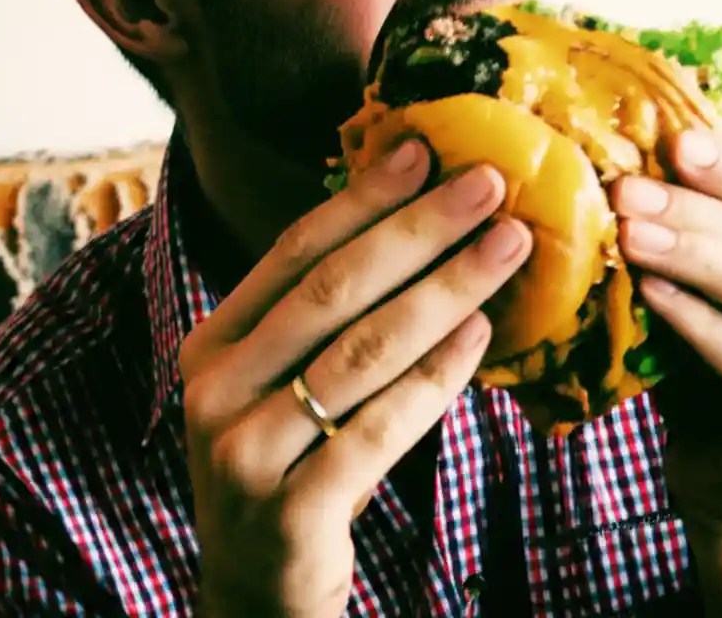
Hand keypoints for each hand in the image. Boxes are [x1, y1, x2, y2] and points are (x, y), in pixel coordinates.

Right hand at [178, 139, 531, 616]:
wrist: (258, 593)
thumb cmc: (289, 472)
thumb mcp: (283, 389)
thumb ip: (324, 323)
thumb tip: (414, 226)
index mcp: (212, 345)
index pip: (293, 252)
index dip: (361, 197)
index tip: (423, 148)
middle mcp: (215, 389)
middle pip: (332, 290)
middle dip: (418, 229)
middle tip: (489, 183)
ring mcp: (244, 450)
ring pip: (363, 351)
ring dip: (445, 289)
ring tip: (509, 246)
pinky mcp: (290, 507)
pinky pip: (381, 427)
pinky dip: (437, 376)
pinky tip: (483, 335)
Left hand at [610, 129, 721, 532]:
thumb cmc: (711, 386)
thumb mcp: (710, 306)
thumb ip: (702, 249)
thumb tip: (648, 167)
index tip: (676, 139)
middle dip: (699, 215)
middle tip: (630, 191)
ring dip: (698, 260)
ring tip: (634, 235)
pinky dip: (701, 324)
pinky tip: (653, 296)